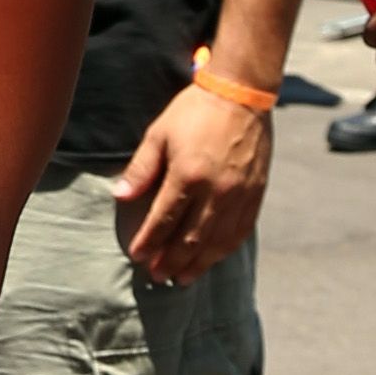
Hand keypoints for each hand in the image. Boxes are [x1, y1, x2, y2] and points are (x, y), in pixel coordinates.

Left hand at [116, 79, 270, 281]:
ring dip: (197, 265)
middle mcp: (215, 192)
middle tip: (157, 276)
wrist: (240, 96)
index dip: (148, 242)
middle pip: (190, 240)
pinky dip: (223, 251)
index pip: (163, 220)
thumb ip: (141, 169)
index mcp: (187, 176)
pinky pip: (238, 234)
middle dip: (170, 262)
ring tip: (182, 278)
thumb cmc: (194, 112)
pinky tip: (211, 259)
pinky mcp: (255, 196)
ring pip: (216, 243)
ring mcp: (238, 197)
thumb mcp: (159, 134)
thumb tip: (120, 196)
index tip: (137, 256)